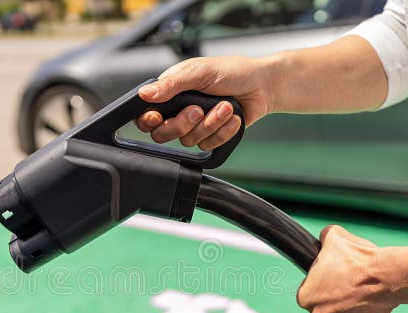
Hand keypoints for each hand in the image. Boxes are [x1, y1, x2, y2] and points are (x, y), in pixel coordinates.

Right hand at [136, 56, 272, 149]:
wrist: (263, 86)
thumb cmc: (232, 72)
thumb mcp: (198, 72)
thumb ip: (171, 84)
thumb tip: (144, 93)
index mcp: (171, 92)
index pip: (146, 114)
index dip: (148, 121)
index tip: (157, 118)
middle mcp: (180, 111)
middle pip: (163, 134)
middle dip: (183, 123)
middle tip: (198, 109)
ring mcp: (195, 125)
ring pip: (188, 141)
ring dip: (210, 124)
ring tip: (225, 107)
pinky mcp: (211, 136)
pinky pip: (207, 146)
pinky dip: (222, 131)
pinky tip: (232, 117)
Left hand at [296, 225, 396, 312]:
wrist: (385, 277)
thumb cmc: (358, 259)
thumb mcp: (335, 237)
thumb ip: (323, 237)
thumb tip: (323, 236)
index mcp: (305, 296)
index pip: (309, 291)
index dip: (321, 283)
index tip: (334, 277)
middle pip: (321, 307)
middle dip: (332, 298)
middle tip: (348, 286)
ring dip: (344, 311)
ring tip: (360, 296)